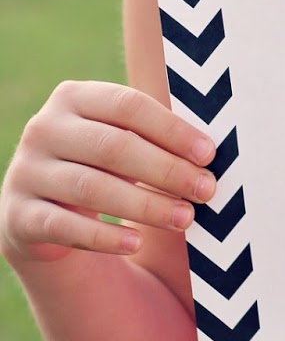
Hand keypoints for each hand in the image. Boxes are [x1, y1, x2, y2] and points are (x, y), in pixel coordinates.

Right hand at [0, 80, 216, 266]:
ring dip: (145, 205)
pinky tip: (136, 243)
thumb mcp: (122, 142)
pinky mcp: (17, 215)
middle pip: (113, 147)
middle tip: (205, 190)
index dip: (172, 129)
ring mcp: (25, 172)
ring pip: (92, 187)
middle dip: (166, 170)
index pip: (128, 105)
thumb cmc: (100, 166)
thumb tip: (209, 154)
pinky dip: (104, 236)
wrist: (43, 212)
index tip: (209, 153)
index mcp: (73, 97)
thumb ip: (155, 139)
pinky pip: (64, 227)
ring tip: (185, 218)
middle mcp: (43, 128)